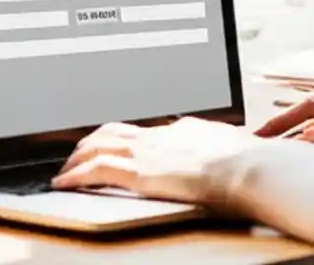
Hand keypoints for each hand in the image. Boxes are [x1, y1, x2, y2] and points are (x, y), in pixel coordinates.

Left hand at [51, 117, 276, 206]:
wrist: (248, 167)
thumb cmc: (250, 164)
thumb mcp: (236, 151)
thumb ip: (225, 151)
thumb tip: (233, 153)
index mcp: (185, 129)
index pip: (146, 131)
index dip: (127, 138)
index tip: (119, 146)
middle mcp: (162, 135)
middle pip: (116, 131)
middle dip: (93, 141)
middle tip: (79, 153)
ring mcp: (148, 150)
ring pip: (98, 146)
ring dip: (77, 158)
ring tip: (65, 169)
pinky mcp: (139, 171)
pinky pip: (95, 170)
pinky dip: (75, 176)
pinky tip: (63, 184)